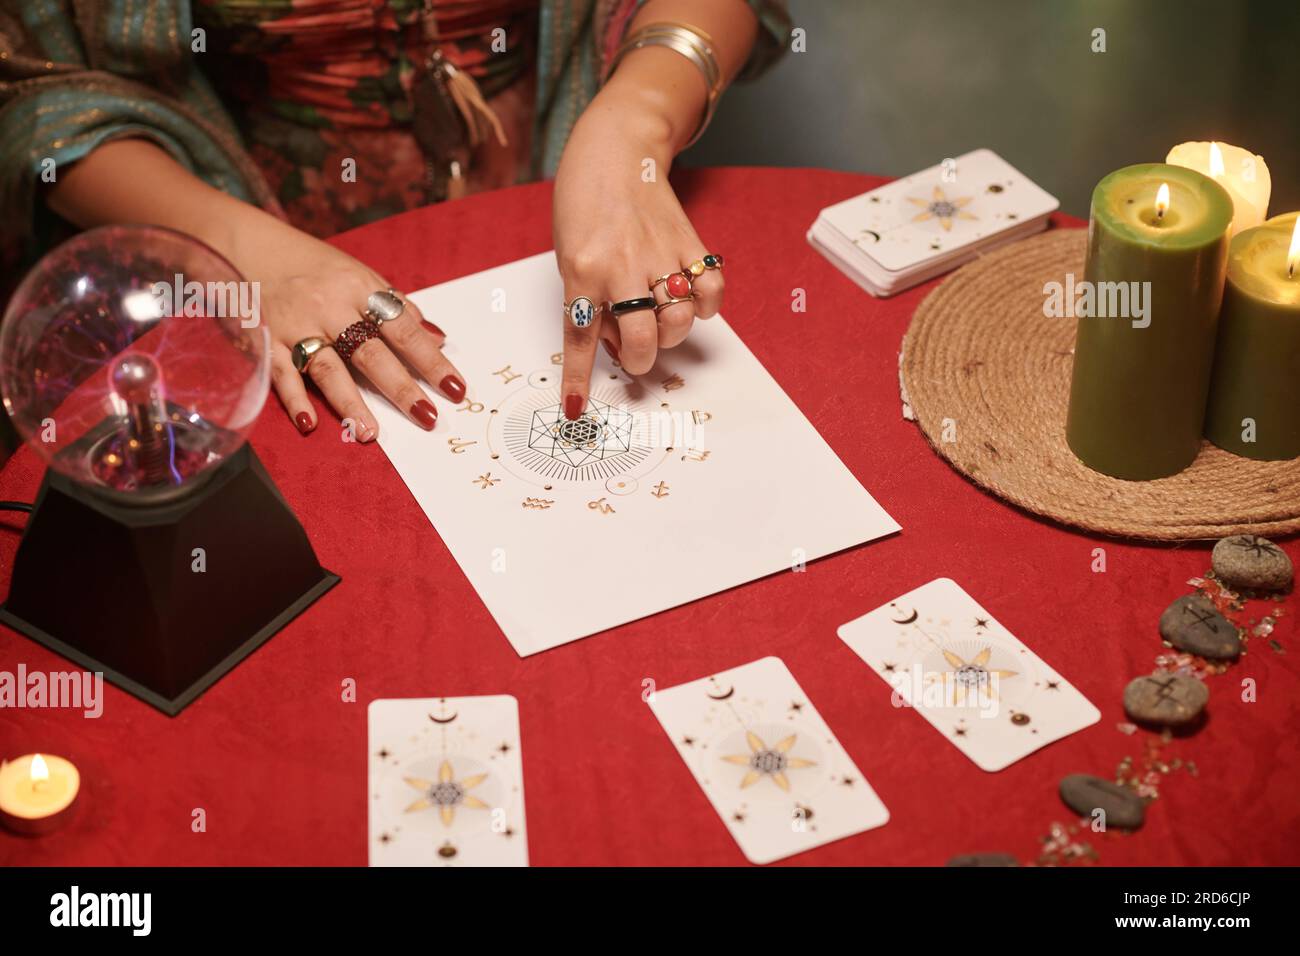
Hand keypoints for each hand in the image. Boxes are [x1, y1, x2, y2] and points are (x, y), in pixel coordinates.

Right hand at [242, 228, 466, 440]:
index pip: (403, 328)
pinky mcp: (264, 339)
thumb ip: (396, 306)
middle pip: (371, 352)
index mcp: (358, 287)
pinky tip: (310, 424)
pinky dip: (295, 399)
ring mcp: (295, 324)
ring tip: (370, 434)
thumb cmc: (310, 265)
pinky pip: (282, 373)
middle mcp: (329, 306)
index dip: (431, 359)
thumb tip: (438, 337)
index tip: (455, 387)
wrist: (244, 243)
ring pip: (327, 367)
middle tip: (427, 416)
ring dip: (350, 402)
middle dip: (401, 387)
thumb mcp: (357, 274)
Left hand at [552, 83, 722, 419]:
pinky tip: (689, 300)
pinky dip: (705, 306)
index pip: (578, 338)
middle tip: (635, 354)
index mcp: (582, 271)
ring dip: (669, 335)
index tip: (575, 408)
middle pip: (640, 341)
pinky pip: (710, 291)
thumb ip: (589, 300)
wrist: (616, 149)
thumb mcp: (570, 255)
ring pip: (677, 322)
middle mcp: (621, 266)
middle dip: (639, 361)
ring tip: (657, 320)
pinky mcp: (690, 242)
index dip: (577, 379)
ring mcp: (659, 255)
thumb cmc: (585, 205)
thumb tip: (613, 343)